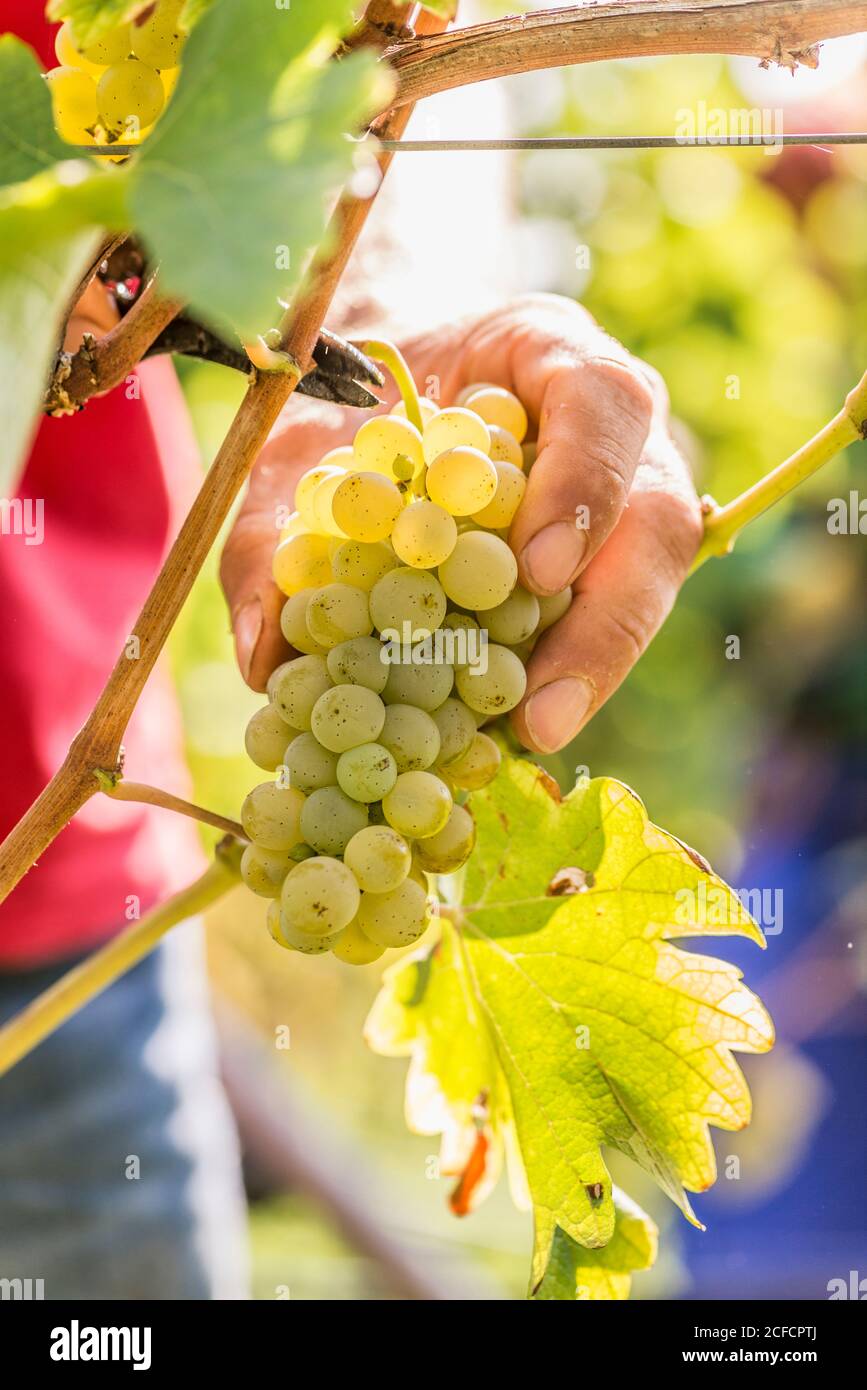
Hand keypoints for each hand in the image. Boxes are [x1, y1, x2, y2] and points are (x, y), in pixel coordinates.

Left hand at [221, 294, 702, 752]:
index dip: (584, 482)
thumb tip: (265, 658)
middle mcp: (613, 425)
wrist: (376, 387)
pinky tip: (512, 722)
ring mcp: (626, 493)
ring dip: (595, 663)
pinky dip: (563, 670)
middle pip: (659, 514)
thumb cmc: (344, 406)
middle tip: (539, 712)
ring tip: (530, 733)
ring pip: (650, 579)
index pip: (604, 399)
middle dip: (608, 621)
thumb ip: (274, 538)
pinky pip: (606, 616)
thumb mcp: (294, 450)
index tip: (537, 569)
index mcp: (548, 353)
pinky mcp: (607, 558)